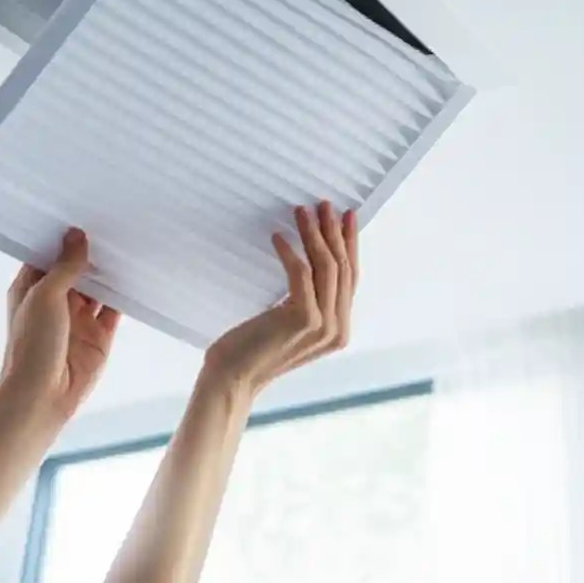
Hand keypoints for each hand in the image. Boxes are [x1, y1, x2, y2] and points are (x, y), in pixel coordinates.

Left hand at [2, 228, 121, 416]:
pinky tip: (139, 275)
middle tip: (115, 220)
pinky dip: (126, 295)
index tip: (82, 211)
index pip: (49, 254)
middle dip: (92, 250)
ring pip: (99, 287)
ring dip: (111, 270)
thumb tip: (77, 235)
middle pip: (77, 268)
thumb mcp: (45, 297)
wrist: (43, 396)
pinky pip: (116, 310)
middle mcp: (56, 300)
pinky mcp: (100, 336)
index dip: (63, 236)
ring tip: (131, 242)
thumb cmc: (32, 346)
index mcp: (32, 288)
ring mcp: (79, 318)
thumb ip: (65, 267)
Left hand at [202, 202, 358, 397]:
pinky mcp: (304, 318)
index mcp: (339, 331)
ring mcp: (323, 325)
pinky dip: (290, 251)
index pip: (351, 278)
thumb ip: (308, 302)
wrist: (232, 377)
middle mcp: (337, 329)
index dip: (350, 244)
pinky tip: (277, 237)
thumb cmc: (253, 348)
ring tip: (301, 211)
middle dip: (334, 232)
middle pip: (343, 268)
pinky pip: (301, 273)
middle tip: (324, 204)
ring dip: (314, 234)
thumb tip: (311, 262)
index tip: (347, 217)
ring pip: (327, 267)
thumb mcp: (289, 322)